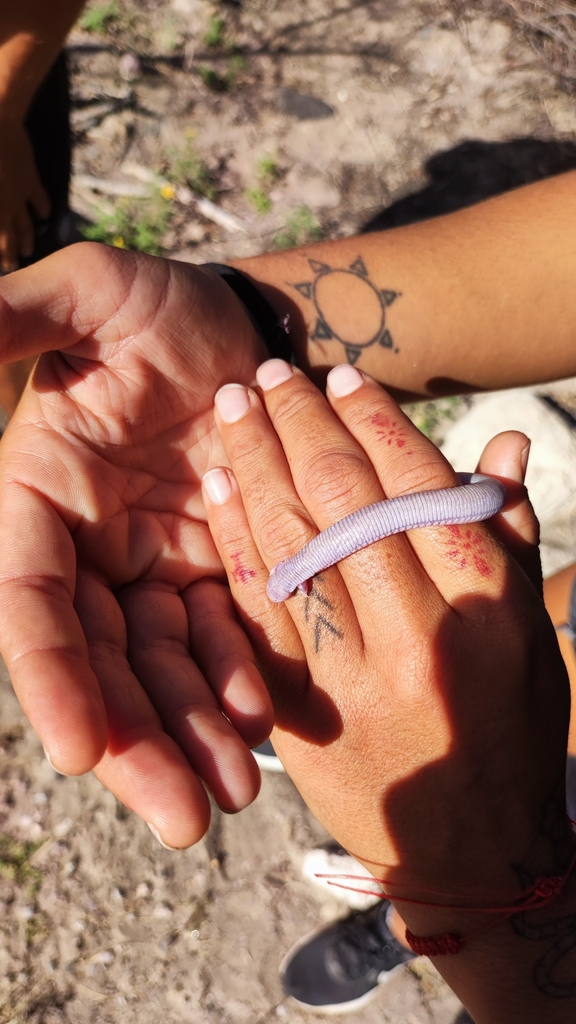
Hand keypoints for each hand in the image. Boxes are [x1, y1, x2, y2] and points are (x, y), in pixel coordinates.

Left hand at [0, 119, 48, 271]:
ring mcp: (19, 193)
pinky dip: (43, 210)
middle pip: (8, 238)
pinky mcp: (30, 178)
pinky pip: (39, 200)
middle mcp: (5, 206)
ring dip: (26, 239)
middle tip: (12, 267)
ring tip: (28, 251)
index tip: (3, 265)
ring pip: (24, 224)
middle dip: (9, 255)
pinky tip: (45, 216)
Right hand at [0, 242, 273, 846]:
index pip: (29, 600)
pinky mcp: (213, 572)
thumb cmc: (162, 304)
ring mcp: (152, 566)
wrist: (245, 329)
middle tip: (184, 816)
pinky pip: (220, 639)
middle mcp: (88, 547)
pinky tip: (259, 724)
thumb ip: (17, 318)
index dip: (49, 675)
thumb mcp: (90, 294)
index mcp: (38, 496)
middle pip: (98, 659)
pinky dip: (237, 681)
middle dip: (135, 738)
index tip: (79, 749)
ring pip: (160, 666)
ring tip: (231, 793)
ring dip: (190, 730)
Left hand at [204, 360, 571, 899]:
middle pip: (347, 503)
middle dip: (303, 427)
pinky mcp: (298, 707)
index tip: (343, 376)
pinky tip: (215, 483)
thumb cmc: (509, 729)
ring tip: (232, 405)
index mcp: (484, 606)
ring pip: (292, 543)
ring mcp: (349, 674)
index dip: (375, 422)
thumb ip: (509, 536)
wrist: (467, 850)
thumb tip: (501, 443)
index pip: (418, 487)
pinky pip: (255, 608)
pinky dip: (234, 539)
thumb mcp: (532, 634)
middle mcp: (416, 633)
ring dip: (256, 464)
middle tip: (269, 373)